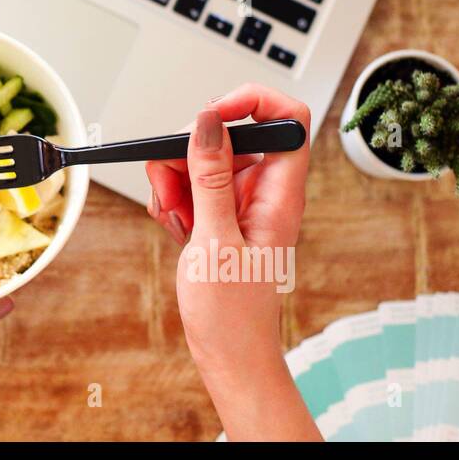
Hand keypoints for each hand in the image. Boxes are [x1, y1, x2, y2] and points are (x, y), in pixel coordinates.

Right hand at [144, 84, 320, 440]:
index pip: (286, 120)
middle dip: (190, 153)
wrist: (229, 357)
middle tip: (172, 184)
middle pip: (229, 138)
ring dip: (176, 182)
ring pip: (204, 162)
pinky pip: (193, 187)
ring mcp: (243, 204)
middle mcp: (265, 193)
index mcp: (280, 195)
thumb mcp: (215, 241)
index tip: (211, 114)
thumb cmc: (233, 315)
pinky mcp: (222, 216)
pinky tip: (177, 229)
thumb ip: (211, 178)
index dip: (252, 102)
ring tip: (176, 218)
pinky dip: (175, 201)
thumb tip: (209, 124)